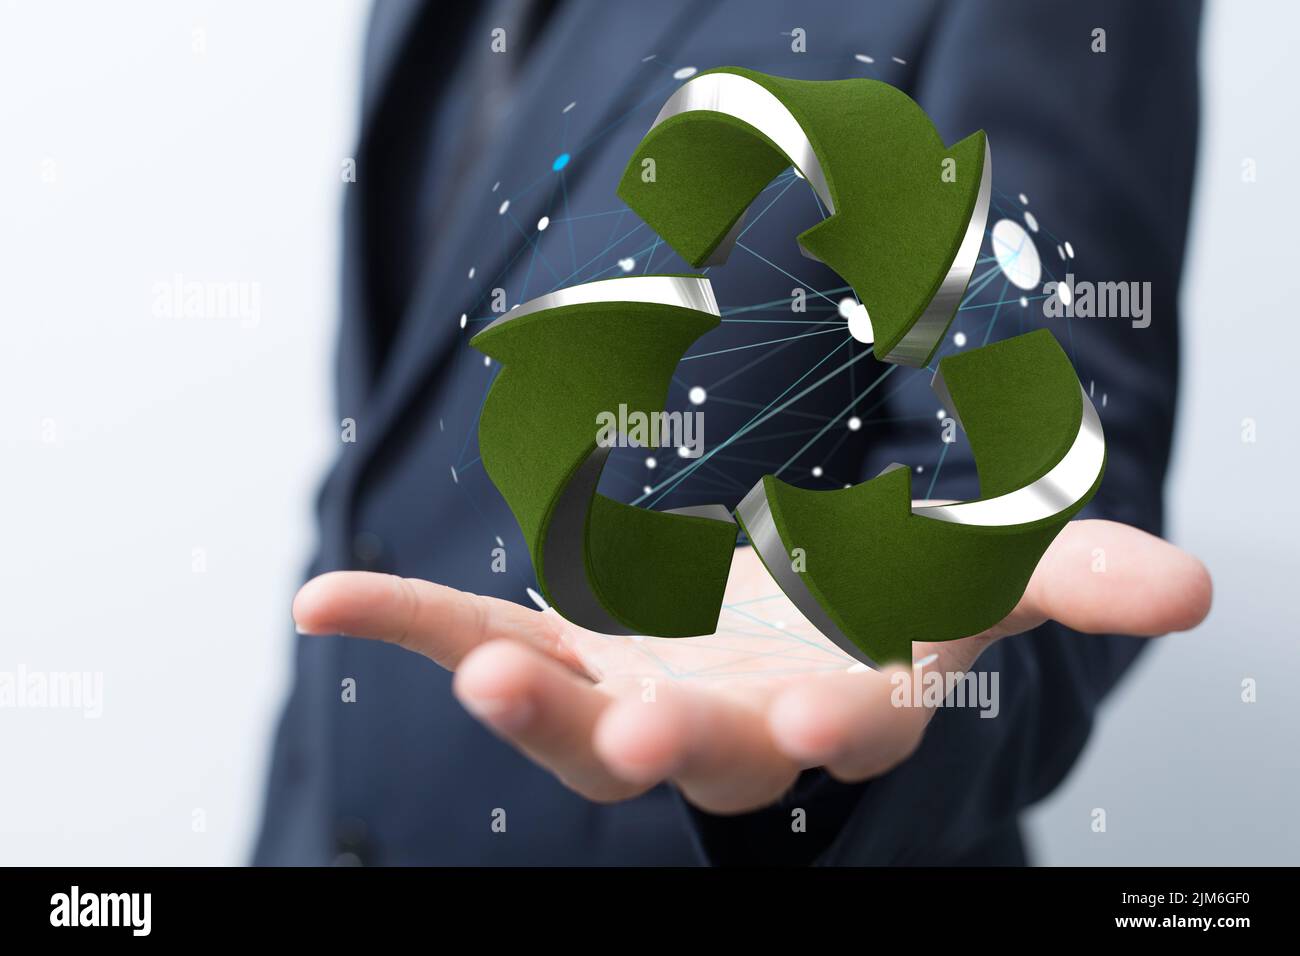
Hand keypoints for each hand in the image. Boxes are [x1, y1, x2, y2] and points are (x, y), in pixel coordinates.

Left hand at [292, 519, 1210, 813]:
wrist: (780, 636)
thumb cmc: (881, 614)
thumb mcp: (977, 583)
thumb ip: (1070, 579)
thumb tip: (1195, 588)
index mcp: (825, 708)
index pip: (838, 732)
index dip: (840, 723)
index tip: (835, 712)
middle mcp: (716, 724)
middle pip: (683, 751)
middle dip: (658, 740)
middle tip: (631, 729)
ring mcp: (622, 692)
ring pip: (564, 716)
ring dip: (517, 700)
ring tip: (468, 677)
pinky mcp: (554, 652)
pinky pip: (470, 635)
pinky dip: (400, 622)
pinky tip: (322, 598)